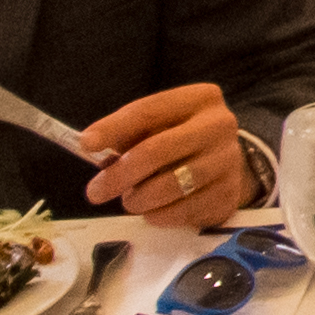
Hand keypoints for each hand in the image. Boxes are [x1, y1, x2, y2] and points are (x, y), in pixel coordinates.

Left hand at [73, 80, 254, 232]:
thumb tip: (91, 145)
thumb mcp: (155, 126)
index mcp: (200, 99)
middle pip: (157, 150)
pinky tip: (155, 209)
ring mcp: (229, 162)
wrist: (224, 163)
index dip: (113, 128)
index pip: (149, 111)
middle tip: (95, 192)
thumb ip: (126, 133)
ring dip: (139, 199)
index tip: (86, 144)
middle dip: (119, 174)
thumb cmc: (179, 140)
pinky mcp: (228, 196)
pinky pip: (182, 212)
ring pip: (170, 186)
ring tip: (131, 200)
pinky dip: (159, 215)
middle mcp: (221, 125)